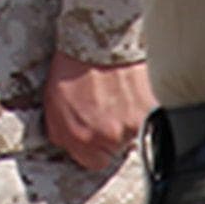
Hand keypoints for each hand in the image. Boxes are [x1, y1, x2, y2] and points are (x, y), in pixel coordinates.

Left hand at [43, 53, 156, 172]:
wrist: (98, 40)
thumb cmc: (74, 68)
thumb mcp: (53, 106)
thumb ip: (63, 136)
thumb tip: (73, 150)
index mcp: (82, 139)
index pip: (95, 163)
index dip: (95, 146)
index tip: (95, 132)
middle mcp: (108, 136)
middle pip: (117, 148)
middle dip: (113, 132)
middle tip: (107, 106)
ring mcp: (132, 124)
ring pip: (135, 134)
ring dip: (129, 119)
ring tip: (119, 95)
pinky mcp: (151, 109)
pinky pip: (151, 118)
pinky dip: (144, 107)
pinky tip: (132, 91)